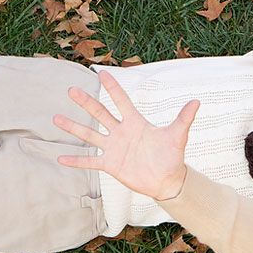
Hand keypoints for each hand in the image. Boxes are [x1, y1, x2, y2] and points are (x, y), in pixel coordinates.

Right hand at [54, 71, 198, 201]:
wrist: (168, 179)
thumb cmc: (172, 155)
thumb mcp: (178, 135)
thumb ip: (184, 118)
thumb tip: (197, 101)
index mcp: (136, 122)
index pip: (122, 101)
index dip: (113, 87)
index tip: (101, 73)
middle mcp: (121, 132)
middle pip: (100, 113)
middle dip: (86, 102)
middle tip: (71, 89)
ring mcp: (114, 148)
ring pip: (90, 135)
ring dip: (73, 127)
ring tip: (56, 118)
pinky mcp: (110, 164)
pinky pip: (90, 161)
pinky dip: (76, 160)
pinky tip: (61, 157)